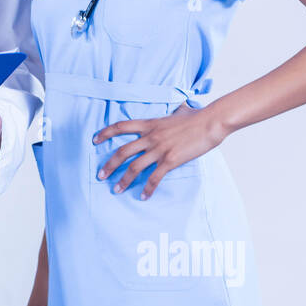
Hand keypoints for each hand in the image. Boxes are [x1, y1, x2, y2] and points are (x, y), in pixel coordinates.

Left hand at [94, 102, 227, 198]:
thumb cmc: (198, 116)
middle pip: (122, 151)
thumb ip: (173, 112)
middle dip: (109, 165)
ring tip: (116, 190)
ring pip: (134, 167)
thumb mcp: (179, 111)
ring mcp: (160, 149)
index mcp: (150, 124)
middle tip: (100, 175)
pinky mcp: (171, 160)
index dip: (105, 133)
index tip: (94, 140)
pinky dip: (148, 188)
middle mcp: (151, 136)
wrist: (211, 121)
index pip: (121, 126)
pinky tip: (144, 196)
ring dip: (124, 180)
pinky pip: (154, 177)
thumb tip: (179, 108)